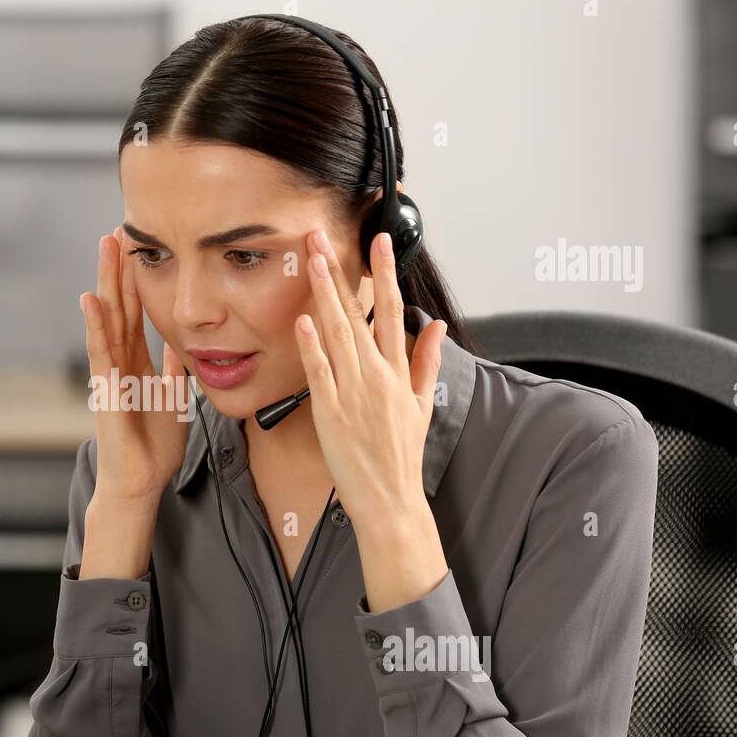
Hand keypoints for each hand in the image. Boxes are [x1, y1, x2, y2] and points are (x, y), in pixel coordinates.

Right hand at [79, 226, 191, 506]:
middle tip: (118, 229)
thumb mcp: (174, 397)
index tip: (140, 247)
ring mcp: (110, 373)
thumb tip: (183, 342)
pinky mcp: (105, 389)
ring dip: (106, 282)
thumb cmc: (155, 446)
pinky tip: (91, 300)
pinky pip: (101, 352)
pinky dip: (95, 325)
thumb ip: (173, 369)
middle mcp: (120, 362)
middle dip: (119, 269)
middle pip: (119, 306)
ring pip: (107, 319)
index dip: (137, 280)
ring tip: (105, 248)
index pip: (136, 313)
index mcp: (138, 363)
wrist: (141, 480)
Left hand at [294, 228, 449, 611]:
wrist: (390, 498)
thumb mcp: (423, 405)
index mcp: (398, 372)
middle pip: (356, 314)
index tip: (378, 242)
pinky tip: (302, 320)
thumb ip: (427, 361)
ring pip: (336, 334)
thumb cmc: (402, 456)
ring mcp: (352, 393)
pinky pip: (319, 372)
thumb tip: (434, 326)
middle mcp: (376, 377)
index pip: (391, 311)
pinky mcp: (329, 412)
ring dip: (321, 295)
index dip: (383, 274)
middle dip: (339, 273)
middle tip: (322, 238)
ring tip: (309, 262)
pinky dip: (311, 346)